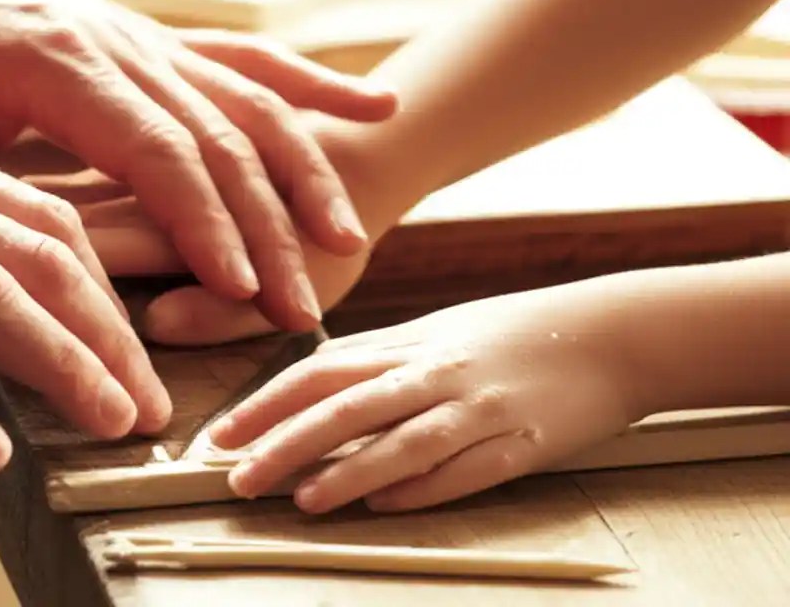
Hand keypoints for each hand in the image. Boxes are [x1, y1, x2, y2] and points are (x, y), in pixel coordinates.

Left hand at [0, 0, 395, 333]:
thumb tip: (24, 274)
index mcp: (55, 60)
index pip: (154, 149)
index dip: (204, 222)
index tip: (244, 287)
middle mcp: (114, 40)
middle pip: (215, 134)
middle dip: (267, 223)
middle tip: (302, 303)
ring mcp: (140, 35)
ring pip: (244, 100)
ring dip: (302, 170)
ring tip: (347, 233)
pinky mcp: (151, 39)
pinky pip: (242, 59)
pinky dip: (308, 86)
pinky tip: (370, 103)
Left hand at [208, 283, 645, 512]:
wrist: (614, 332)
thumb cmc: (516, 333)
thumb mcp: (442, 331)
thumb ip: (380, 356)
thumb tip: (314, 379)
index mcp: (412, 342)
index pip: (322, 370)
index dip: (267, 402)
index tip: (222, 434)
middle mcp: (438, 370)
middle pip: (348, 405)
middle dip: (286, 442)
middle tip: (238, 478)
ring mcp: (481, 407)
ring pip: (403, 440)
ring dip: (348, 472)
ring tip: (302, 500)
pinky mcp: (524, 443)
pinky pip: (466, 470)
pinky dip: (422, 489)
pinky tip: (383, 506)